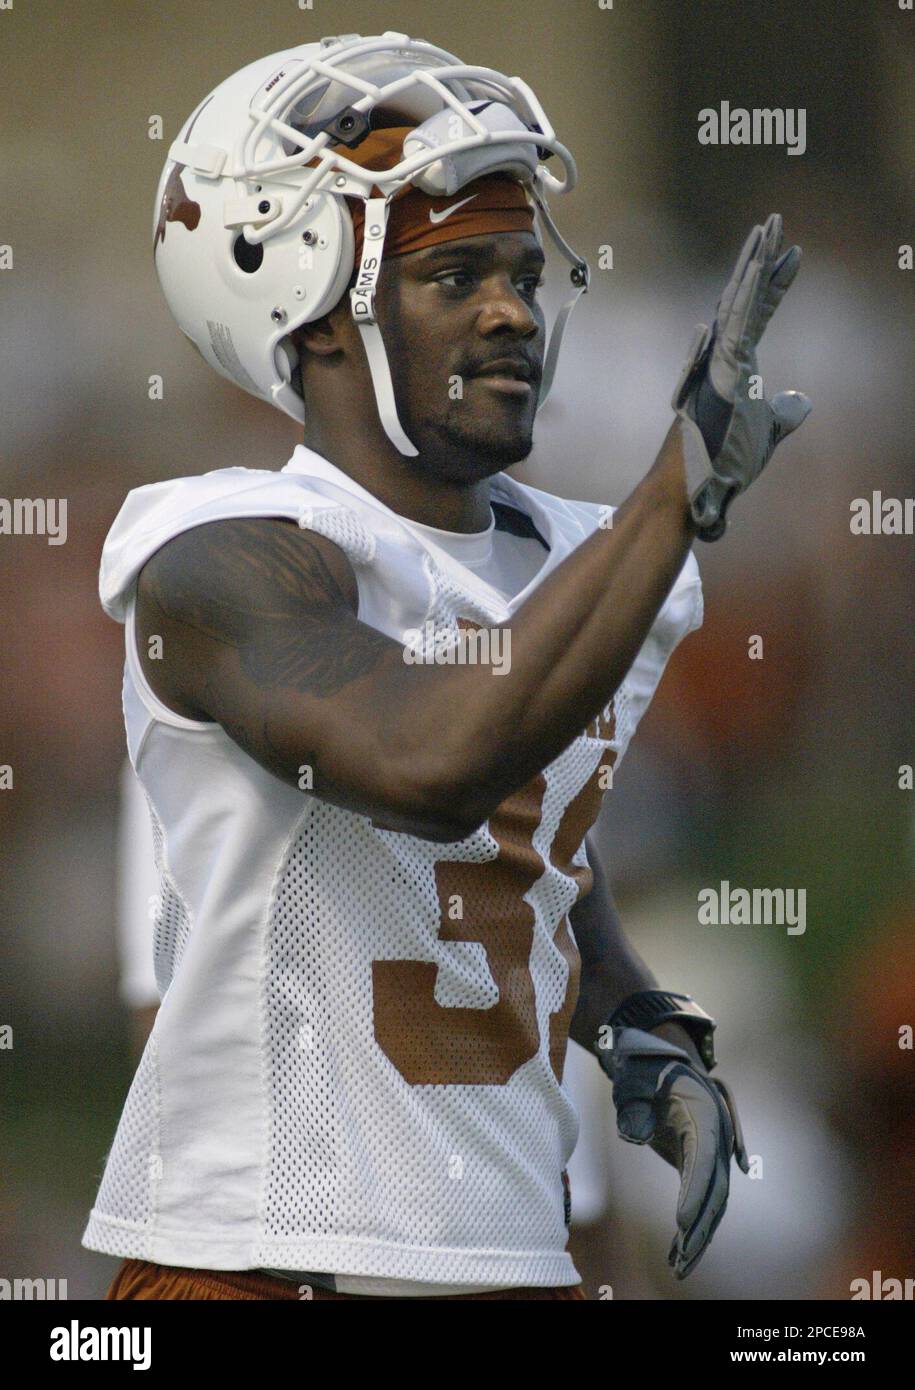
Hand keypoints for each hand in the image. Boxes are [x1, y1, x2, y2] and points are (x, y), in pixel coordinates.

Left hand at [609, 1025, 749, 1278]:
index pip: (704, 1159)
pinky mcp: (702, 1160)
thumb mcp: (633, 1080)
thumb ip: (634, 1105)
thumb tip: (636, 1136)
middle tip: (681, 1261)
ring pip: (714, 1199)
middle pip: (715, 1187)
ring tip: (679, 1266)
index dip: (695, 1193)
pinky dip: (695, 1223)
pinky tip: (677, 1250)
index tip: (681, 1225)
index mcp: (704, 1111)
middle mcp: (718, 1133)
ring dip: (699, 1234)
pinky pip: (703, 1196)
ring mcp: (715, 1149)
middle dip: (700, 1227)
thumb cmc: (643, 1068)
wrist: (659, 1057)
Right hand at [672, 212, 811, 539]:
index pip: (759, 314)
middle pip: (746, 297)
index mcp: (736, 366)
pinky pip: (738, 325)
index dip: (777, 283)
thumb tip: (800, 401)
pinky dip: (749, 295)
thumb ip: (782, 414)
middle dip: (762, 259)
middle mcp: (723, 356)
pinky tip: (758, 264)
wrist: (696, 488)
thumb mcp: (766, 433)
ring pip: (739, 302)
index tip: (795, 254)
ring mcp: (718, 361)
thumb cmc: (723, 464)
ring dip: (754, 263)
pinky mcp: (720, 372)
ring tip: (768, 226)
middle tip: (775, 220)